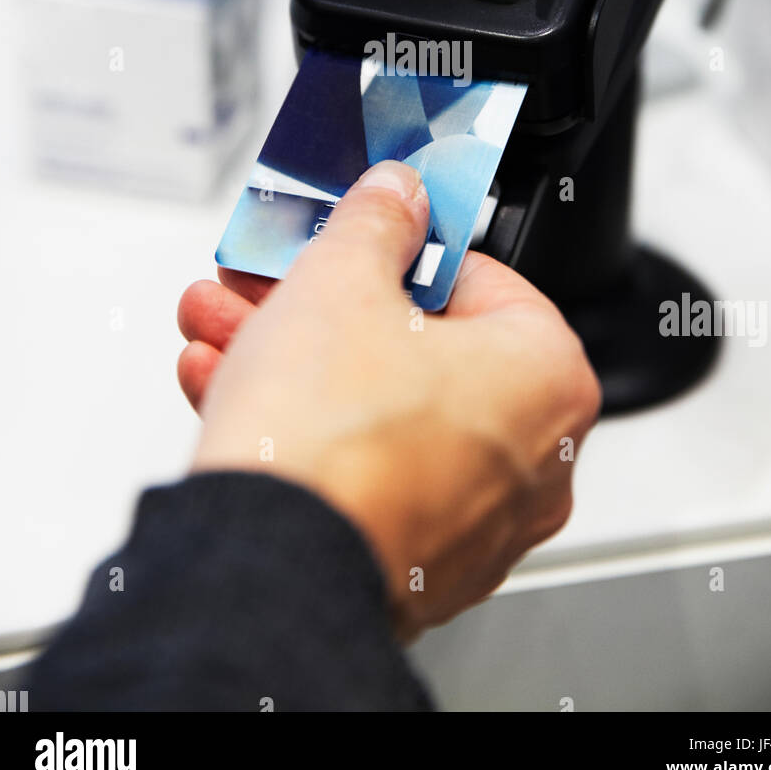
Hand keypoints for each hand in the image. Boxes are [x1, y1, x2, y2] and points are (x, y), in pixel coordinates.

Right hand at [177, 161, 600, 636]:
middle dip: (322, 306)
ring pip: (378, 411)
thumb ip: (377, 221)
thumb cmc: (333, 440)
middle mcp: (531, 458)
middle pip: (415, 348)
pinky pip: (361, 471)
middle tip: (269, 282)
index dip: (398, 250)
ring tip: (222, 327)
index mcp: (547, 376)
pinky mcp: (413, 562)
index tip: (354, 240)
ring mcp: (473, 521)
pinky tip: (228, 390)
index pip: (477, 280)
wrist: (271, 574)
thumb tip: (396, 196)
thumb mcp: (342, 280)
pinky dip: (305, 429)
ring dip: (294, 360)